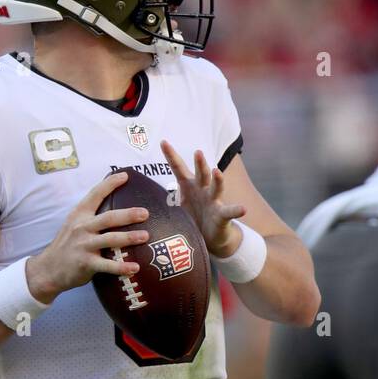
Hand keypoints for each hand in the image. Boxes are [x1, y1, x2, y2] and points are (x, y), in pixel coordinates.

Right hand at [25, 171, 149, 303]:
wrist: (48, 270)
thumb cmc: (66, 247)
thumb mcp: (73, 225)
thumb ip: (90, 218)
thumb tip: (116, 211)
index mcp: (79, 215)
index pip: (95, 194)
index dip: (110, 184)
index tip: (125, 176)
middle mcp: (82, 227)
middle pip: (108, 218)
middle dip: (128, 214)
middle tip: (145, 213)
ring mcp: (84, 245)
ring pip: (110, 239)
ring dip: (129, 237)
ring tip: (146, 236)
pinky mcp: (86, 263)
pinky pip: (107, 265)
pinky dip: (122, 267)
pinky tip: (135, 267)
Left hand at [161, 141, 246, 257]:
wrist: (212, 237)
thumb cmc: (193, 219)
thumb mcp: (176, 208)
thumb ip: (161, 201)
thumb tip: (135, 200)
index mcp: (189, 186)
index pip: (179, 168)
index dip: (172, 155)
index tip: (163, 141)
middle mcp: (202, 189)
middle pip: (201, 173)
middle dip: (200, 163)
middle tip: (198, 152)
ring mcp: (214, 201)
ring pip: (216, 187)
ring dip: (217, 179)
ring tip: (217, 171)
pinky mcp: (223, 215)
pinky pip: (230, 212)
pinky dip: (236, 209)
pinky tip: (242, 208)